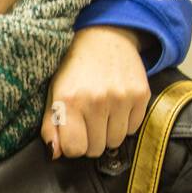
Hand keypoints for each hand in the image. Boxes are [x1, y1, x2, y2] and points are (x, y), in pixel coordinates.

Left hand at [41, 26, 150, 157]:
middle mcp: (96, 101)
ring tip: (101, 114)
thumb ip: (50, 126)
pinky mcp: (141, 95)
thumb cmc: (73, 69)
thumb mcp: (54, 93)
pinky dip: (124, 123)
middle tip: (87, 122)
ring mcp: (121, 98)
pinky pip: (133, 128)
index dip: (73, 146)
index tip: (73, 134)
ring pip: (115, 142)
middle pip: (96, 149)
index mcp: (69, 101)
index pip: (74, 149)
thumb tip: (54, 155)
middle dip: (90, 140)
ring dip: (107, 133)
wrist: (103, 37)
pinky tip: (116, 107)